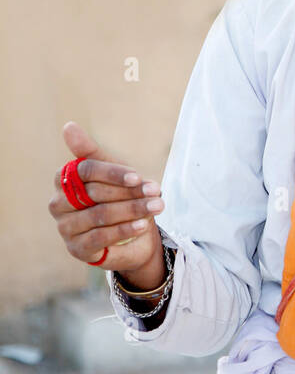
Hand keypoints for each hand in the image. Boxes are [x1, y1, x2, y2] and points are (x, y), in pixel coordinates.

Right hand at [48, 121, 166, 285]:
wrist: (133, 235)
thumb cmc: (119, 196)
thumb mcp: (112, 172)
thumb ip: (90, 151)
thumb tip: (68, 126)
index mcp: (64, 179)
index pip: (86, 171)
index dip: (113, 173)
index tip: (138, 177)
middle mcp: (58, 203)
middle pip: (95, 193)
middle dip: (129, 192)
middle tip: (156, 191)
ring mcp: (65, 228)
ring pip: (100, 215)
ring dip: (132, 210)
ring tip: (157, 206)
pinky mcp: (76, 248)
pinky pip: (101, 237)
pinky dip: (125, 229)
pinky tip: (143, 225)